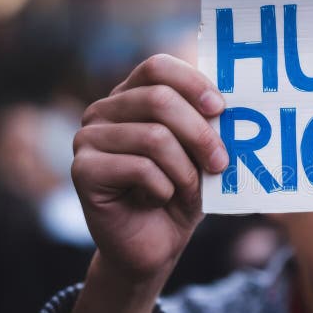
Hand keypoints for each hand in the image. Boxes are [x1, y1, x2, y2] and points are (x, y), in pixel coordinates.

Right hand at [72, 54, 227, 283]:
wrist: (154, 244)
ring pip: (155, 137)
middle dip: (200, 134)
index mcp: (132, 96)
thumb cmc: (180, 193)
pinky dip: (164, 189)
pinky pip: (140, 168)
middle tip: (221, 163)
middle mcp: (104, 111)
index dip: (193, 83)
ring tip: (187, 190)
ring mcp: (88, 138)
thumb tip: (230, 108)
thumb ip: (207, 126)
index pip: (158, 67)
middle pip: (160, 100)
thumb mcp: (200, 154)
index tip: (221, 109)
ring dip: (185, 171)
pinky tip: (159, 199)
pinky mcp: (83, 170)